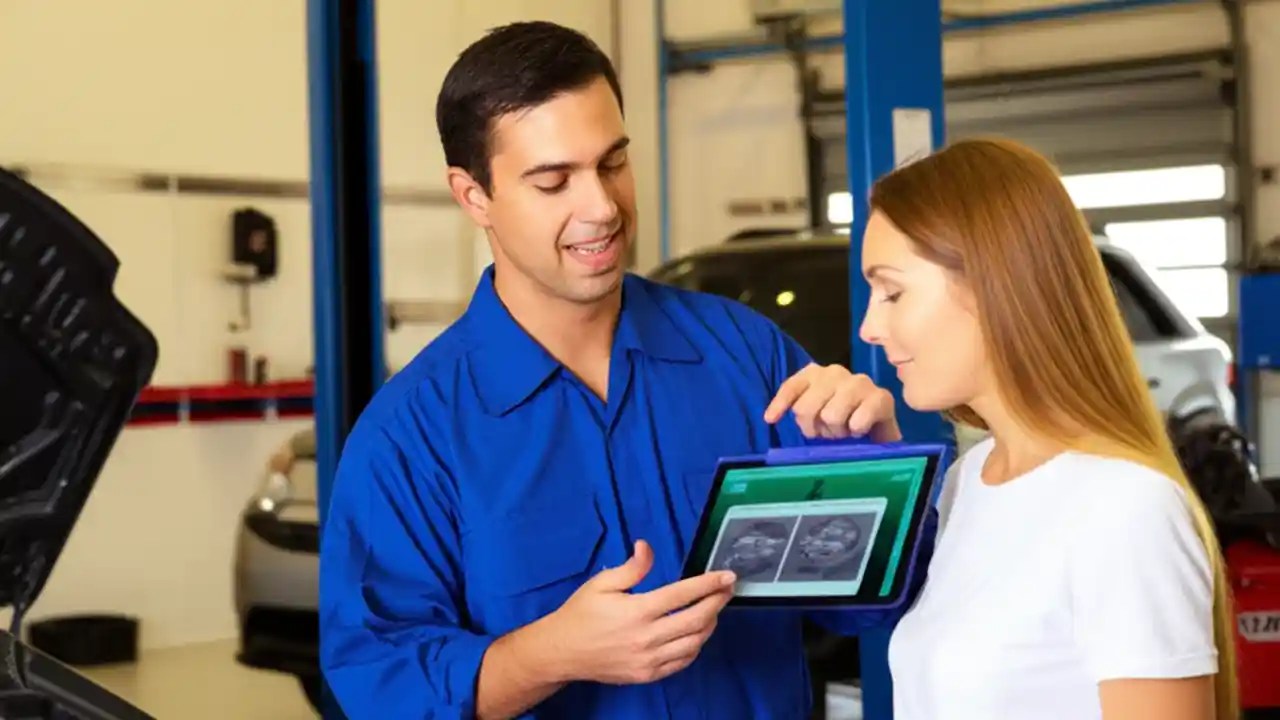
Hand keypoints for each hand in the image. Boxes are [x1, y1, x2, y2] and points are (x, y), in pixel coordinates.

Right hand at [534, 540, 735, 684]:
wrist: (562, 652)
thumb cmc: (581, 613)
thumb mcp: (602, 583)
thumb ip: (631, 567)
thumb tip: (647, 547)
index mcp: (637, 610)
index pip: (683, 594)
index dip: (709, 584)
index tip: (727, 576)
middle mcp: (647, 637)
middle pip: (696, 619)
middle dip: (717, 602)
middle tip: (728, 589)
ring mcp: (649, 660)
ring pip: (694, 643)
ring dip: (710, 624)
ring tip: (714, 608)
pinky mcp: (648, 674)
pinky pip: (682, 662)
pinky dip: (696, 646)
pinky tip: (697, 633)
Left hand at [764, 363, 901, 441]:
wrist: (881, 427)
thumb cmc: (840, 420)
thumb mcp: (814, 415)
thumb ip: (799, 411)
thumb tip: (771, 419)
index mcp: (815, 375)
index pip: (792, 386)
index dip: (780, 403)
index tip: (770, 420)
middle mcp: (835, 373)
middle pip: (806, 407)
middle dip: (813, 427)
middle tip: (827, 433)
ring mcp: (859, 382)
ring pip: (831, 415)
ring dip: (837, 431)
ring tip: (845, 430)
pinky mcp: (881, 397)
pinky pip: (857, 421)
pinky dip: (856, 431)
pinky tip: (861, 430)